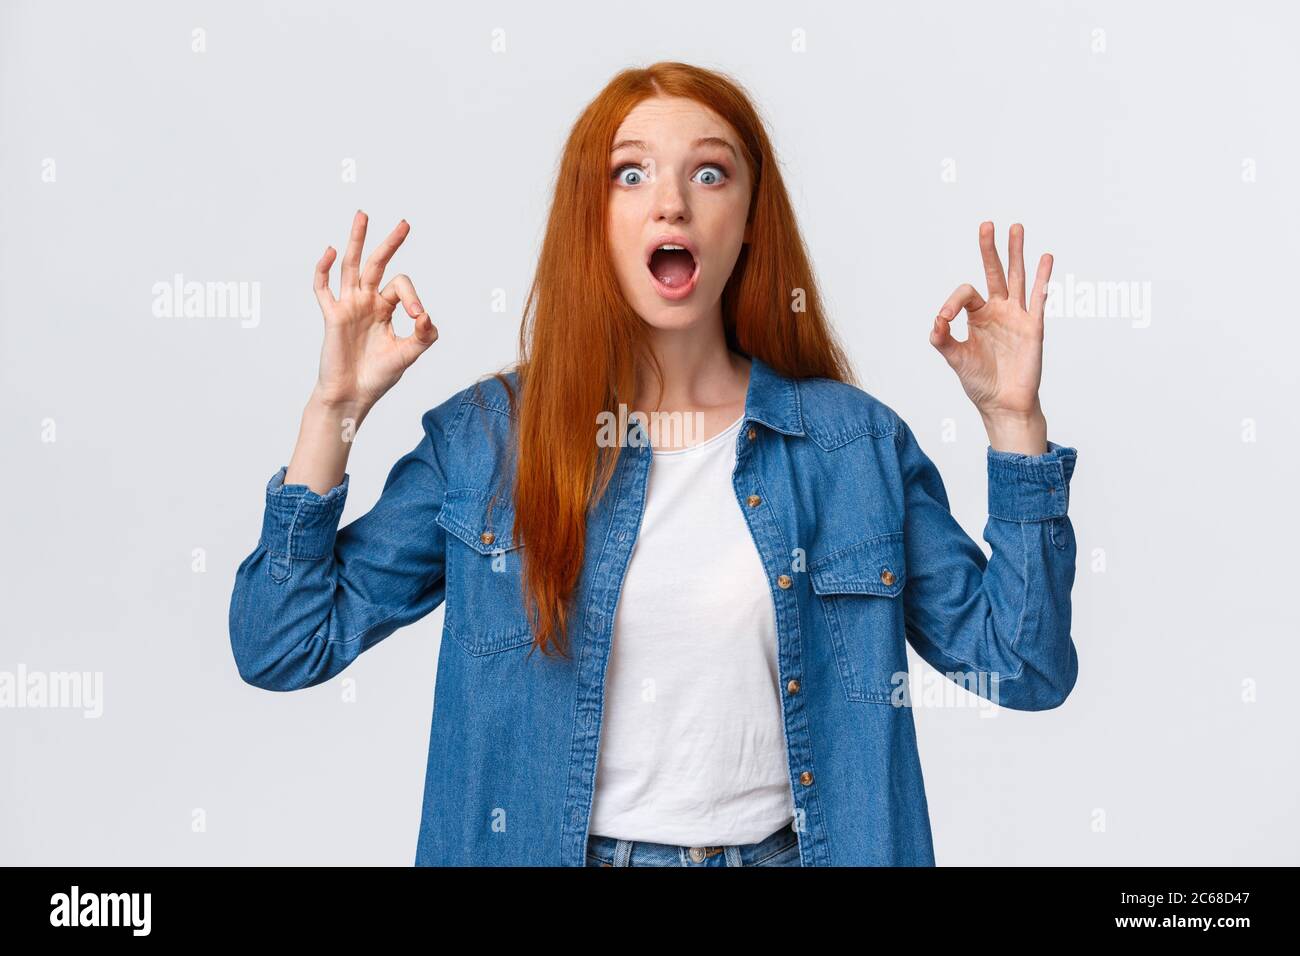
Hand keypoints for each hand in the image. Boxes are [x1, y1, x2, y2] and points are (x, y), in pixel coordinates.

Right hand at [310, 210, 438, 412]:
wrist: (352, 395)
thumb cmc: (378, 377)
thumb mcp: (408, 355)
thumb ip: (423, 336)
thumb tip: (427, 316)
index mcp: (385, 309)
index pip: (401, 287)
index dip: (413, 296)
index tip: (419, 319)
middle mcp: (366, 303)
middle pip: (377, 264)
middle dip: (390, 243)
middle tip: (404, 223)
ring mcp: (348, 306)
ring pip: (351, 266)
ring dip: (357, 240)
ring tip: (363, 215)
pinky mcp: (331, 316)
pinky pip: (323, 288)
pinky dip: (324, 269)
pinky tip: (332, 251)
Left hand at [930, 222, 1051, 426]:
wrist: (1003, 404)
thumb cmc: (980, 382)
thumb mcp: (955, 359)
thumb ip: (943, 339)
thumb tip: (935, 321)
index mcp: (978, 316)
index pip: (966, 294)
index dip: (952, 302)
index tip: (944, 319)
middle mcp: (998, 311)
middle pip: (995, 273)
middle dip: (990, 250)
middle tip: (987, 224)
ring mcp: (1017, 316)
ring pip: (1018, 278)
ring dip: (1016, 253)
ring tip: (1016, 228)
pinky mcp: (1033, 327)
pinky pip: (1038, 298)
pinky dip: (1042, 279)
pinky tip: (1045, 258)